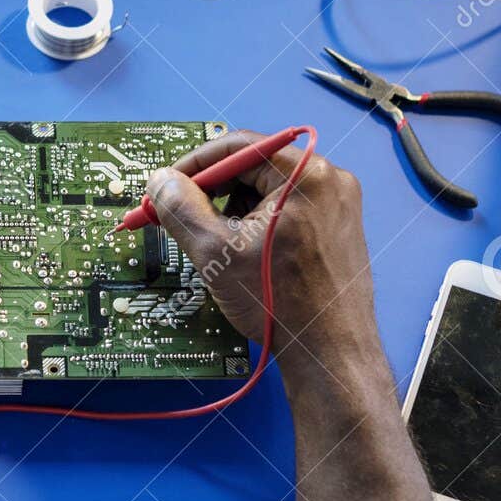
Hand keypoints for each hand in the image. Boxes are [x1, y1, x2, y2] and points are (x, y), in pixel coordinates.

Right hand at [144, 130, 379, 378]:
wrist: (330, 354)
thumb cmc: (278, 303)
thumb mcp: (215, 251)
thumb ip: (181, 208)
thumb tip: (161, 180)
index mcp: (306, 173)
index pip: (238, 146)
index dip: (194, 164)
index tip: (166, 186)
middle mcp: (329, 179)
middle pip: (254, 167)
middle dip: (213, 191)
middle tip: (181, 216)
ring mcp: (338, 205)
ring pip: (269, 191)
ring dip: (234, 211)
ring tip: (218, 247)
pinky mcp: (338, 228)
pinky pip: (288, 210)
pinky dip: (258, 224)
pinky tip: (244, 255)